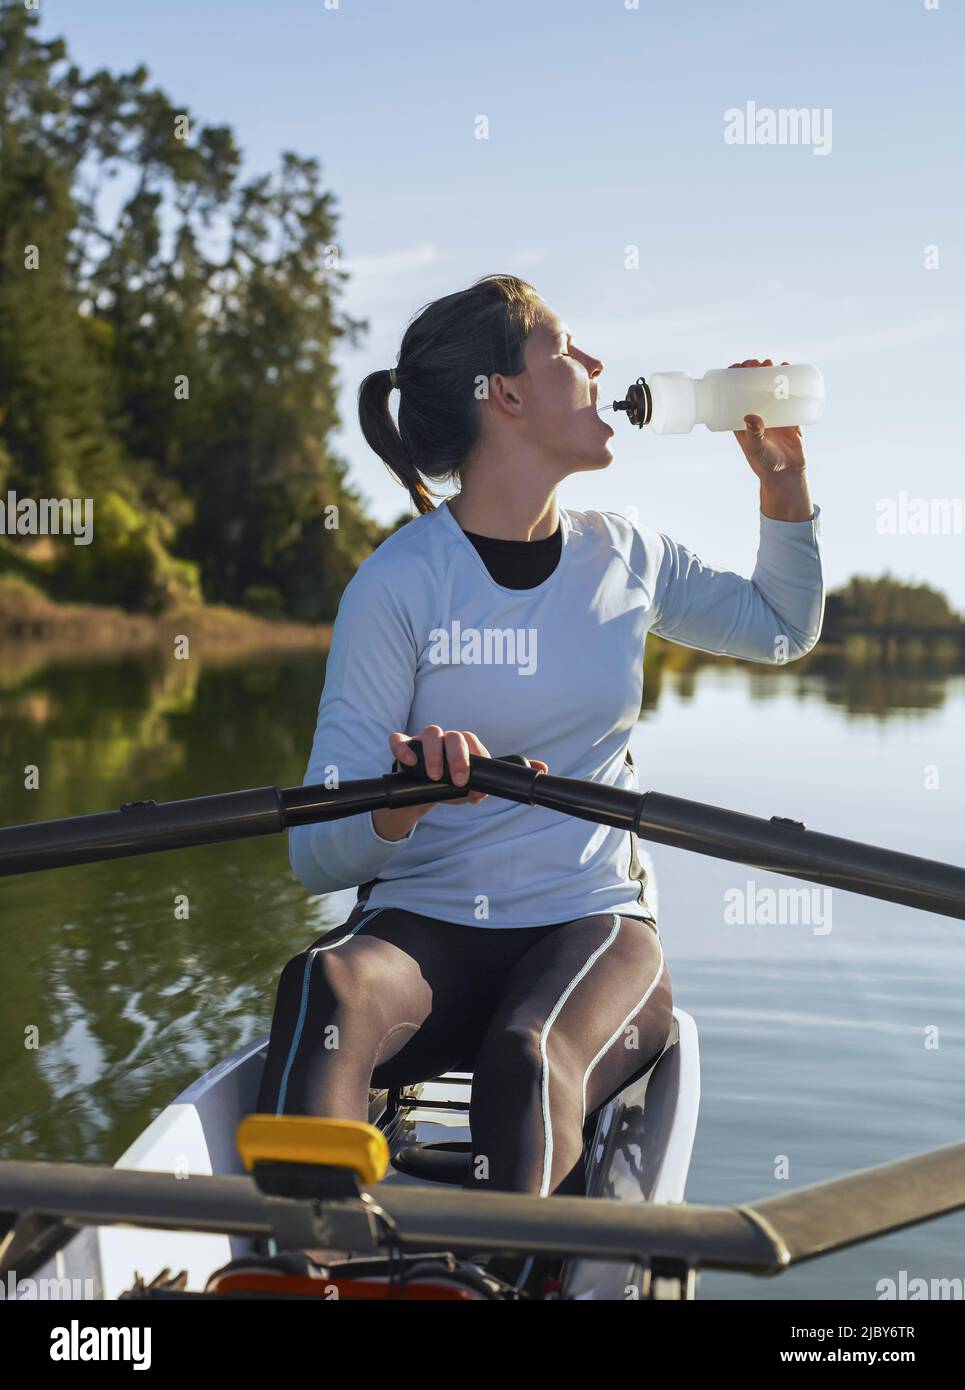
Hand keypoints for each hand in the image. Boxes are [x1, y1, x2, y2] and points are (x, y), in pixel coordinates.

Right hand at [372, 725, 548, 840]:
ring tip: (434, 775)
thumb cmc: (454, 785)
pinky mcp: (404, 748)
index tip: (469, 781)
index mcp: (464, 745)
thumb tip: (543, 768)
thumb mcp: (480, 784)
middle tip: (455, 780)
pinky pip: (399, 739)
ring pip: (429, 733)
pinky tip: (409, 761)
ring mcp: (423, 742)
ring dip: (432, 752)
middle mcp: (445, 739)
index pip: (470, 741)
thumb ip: (505, 777)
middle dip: (456, 756)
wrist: (424, 796)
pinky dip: (402, 746)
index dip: (472, 756)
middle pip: (452, 735)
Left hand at [729, 358, 811, 521]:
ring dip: (770, 373)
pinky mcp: (790, 415)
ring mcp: (773, 413)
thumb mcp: (756, 449)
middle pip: (751, 386)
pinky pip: (789, 395)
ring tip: (772, 363)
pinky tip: (790, 369)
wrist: (787, 474)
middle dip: (753, 371)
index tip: (737, 366)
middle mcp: (756, 413)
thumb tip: (750, 417)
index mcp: (741, 420)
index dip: (733, 379)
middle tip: (757, 362)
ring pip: (769, 387)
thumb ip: (753, 435)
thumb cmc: (765, 464)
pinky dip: (789, 381)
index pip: (733, 395)